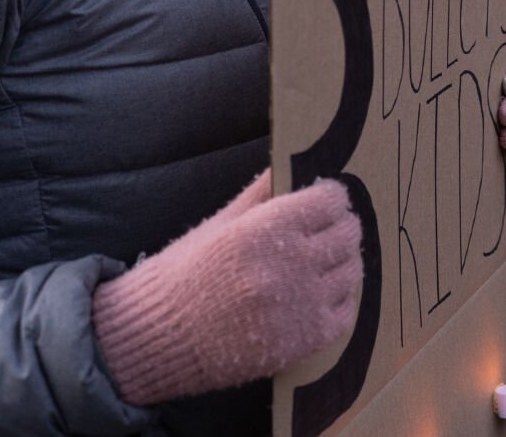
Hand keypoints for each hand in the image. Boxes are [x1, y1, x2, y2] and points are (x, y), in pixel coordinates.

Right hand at [91, 169, 361, 405]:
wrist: (153, 341)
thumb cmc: (181, 278)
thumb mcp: (216, 225)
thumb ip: (258, 195)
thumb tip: (285, 164)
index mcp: (264, 229)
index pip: (331, 199)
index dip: (329, 198)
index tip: (322, 203)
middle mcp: (288, 264)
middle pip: (348, 233)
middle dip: (339, 228)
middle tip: (323, 233)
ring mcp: (300, 304)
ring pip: (352, 270)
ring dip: (341, 264)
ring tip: (319, 266)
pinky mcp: (305, 340)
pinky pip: (346, 311)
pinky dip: (337, 301)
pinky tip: (315, 297)